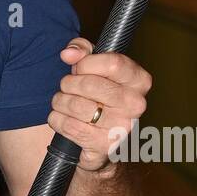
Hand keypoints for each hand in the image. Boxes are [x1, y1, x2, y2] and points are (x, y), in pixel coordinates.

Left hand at [48, 37, 151, 172]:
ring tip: (63, 102)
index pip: (113, 63)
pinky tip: (63, 118)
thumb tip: (69, 54)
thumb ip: (81, 50)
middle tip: (68, 87)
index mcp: (139, 80)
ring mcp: (122, 127)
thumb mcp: (92, 65)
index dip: (87, 64)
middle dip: (69, 83)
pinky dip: (57, 119)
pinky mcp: (105, 145)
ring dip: (60, 101)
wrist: (98, 137)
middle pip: (90, 84)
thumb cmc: (96, 93)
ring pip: (75, 105)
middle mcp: (136, 104)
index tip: (79, 68)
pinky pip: (69, 126)